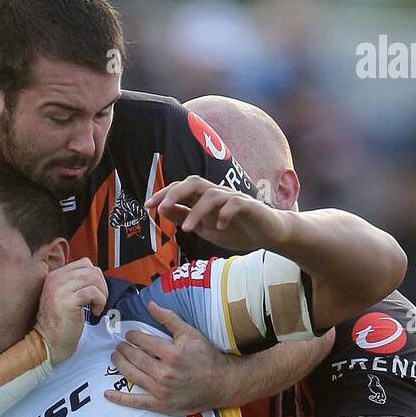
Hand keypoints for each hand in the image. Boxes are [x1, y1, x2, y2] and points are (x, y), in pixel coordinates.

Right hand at [35, 259, 107, 365]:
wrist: (46, 344)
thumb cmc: (57, 326)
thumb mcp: (63, 298)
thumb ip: (74, 285)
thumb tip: (96, 280)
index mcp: (54, 276)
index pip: (84, 264)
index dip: (95, 278)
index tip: (95, 294)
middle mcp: (56, 279)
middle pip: (91, 269)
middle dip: (102, 285)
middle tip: (99, 301)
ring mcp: (60, 289)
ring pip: (94, 278)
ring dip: (102, 293)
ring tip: (97, 307)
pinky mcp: (68, 301)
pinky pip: (93, 291)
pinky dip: (100, 301)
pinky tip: (95, 312)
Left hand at [104, 304, 334, 413]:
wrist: (221, 384)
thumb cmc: (206, 357)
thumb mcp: (190, 334)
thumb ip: (169, 319)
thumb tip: (149, 304)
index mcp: (172, 354)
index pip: (143, 341)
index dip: (133, 336)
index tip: (130, 334)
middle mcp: (165, 373)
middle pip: (135, 359)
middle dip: (124, 350)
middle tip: (119, 346)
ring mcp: (161, 391)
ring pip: (132, 376)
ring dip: (120, 365)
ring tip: (115, 358)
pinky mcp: (160, 405)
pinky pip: (136, 402)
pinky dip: (120, 398)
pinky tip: (107, 393)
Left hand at [146, 175, 285, 252]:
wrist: (268, 234)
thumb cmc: (236, 229)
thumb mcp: (205, 227)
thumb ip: (185, 217)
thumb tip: (162, 209)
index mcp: (204, 198)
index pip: (181, 189)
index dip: (164, 194)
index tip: (148, 206)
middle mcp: (217, 194)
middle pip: (194, 182)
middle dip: (176, 193)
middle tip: (161, 208)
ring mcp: (234, 198)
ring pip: (212, 195)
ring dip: (197, 211)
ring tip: (188, 229)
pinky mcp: (250, 206)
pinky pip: (235, 204)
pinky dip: (225, 214)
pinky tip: (219, 227)